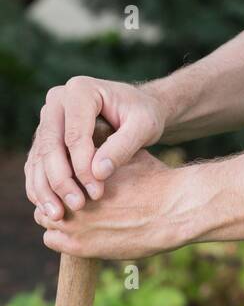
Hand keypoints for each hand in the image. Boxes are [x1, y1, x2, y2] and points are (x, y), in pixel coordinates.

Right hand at [25, 75, 166, 220]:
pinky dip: (41, 187)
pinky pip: (36, 163)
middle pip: (50, 146)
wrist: (137, 109)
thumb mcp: (144, 126)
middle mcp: (57, 101)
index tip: (97, 192)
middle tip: (77, 207)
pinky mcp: (45, 136)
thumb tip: (98, 173)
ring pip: (38, 157)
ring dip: (45, 189)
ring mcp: (48, 118)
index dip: (83, 167)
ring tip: (58, 215)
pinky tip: (50, 208)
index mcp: (80, 90)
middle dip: (61, 181)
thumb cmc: (144, 114)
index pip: (75, 134)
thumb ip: (122, 147)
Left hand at [32, 147, 192, 260]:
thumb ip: (106, 147)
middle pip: (47, 192)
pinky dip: (59, 235)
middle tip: (71, 196)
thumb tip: (95, 133)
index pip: (52, 168)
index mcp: (80, 169)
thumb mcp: (130, 154)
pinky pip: (50, 240)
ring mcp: (72, 221)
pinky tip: (79, 231)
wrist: (174, 211)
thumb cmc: (155, 180)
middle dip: (56, 193)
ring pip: (44, 217)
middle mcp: (71, 194)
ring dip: (56, 215)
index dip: (61, 173)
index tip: (70, 178)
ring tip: (75, 214)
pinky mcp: (79, 246)